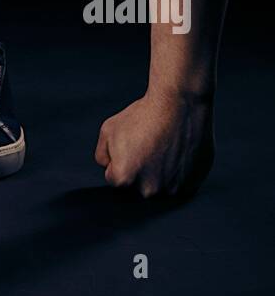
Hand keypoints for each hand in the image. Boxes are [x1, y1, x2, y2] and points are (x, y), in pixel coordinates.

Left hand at [94, 91, 214, 198]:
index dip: (120, 158)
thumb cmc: (143, 116)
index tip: (132, 143)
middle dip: (140, 169)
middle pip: (139, 186)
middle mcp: (148, 191)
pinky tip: (179, 152)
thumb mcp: (108, 130)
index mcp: (124, 179)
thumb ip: (102, 155)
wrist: (178, 104)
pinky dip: (179, 172)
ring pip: (161, 185)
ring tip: (164, 147)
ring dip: (161, 172)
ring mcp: (173, 190)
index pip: (115, 177)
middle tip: (149, 146)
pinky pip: (181, 183)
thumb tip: (109, 167)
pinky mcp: (192, 185)